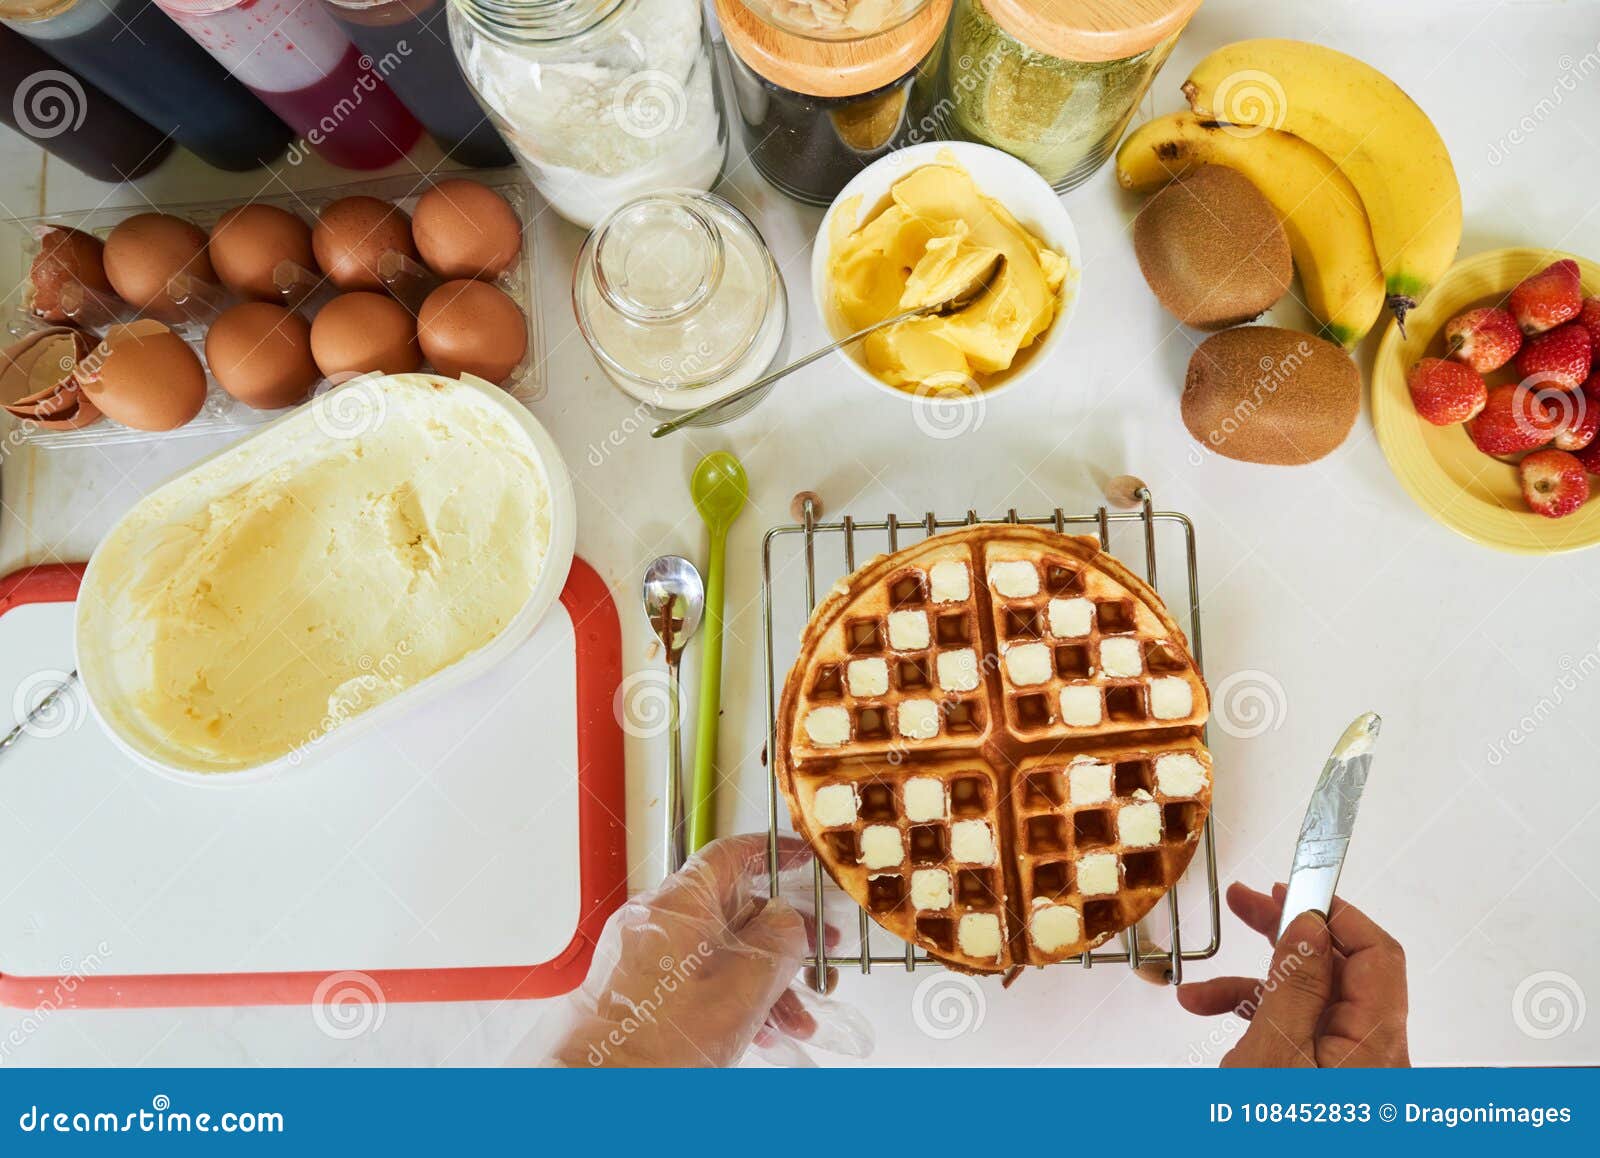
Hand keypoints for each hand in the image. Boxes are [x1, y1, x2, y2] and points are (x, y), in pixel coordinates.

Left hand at [513, 833, 870, 1066]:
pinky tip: (762, 1032)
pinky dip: (733, 997)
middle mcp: (657, 919)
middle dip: (784, 940)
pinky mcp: (639, 987)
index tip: (805, 862)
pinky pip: (698, 978)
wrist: (599, 1087)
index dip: (775, 854)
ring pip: (720, 951)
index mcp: (678, 902)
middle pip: (734, 911)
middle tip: (821, 955)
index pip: (731, 855)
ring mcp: (645, 954)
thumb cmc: (659, 1039)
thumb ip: (778, 940)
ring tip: (796, 1020)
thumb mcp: (743, 985)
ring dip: (765, 981)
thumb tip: (790, 920)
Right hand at [1176, 882, 1409, 1067]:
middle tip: (1244, 903)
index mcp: (1376, 1041)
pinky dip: (1254, 1020)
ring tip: (1200, 990)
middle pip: (1338, 971)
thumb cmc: (1274, 1125)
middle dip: (1282, 936)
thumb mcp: (1275, 1050)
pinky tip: (1210, 1018)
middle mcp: (1373, 1053)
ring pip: (1307, 1003)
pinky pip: (1296, 1033)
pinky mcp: (1324, 1080)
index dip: (1335, 914)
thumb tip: (1308, 926)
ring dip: (1252, 986)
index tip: (1290, 891)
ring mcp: (1349, 1068)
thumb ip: (1295, 985)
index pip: (1377, 953)